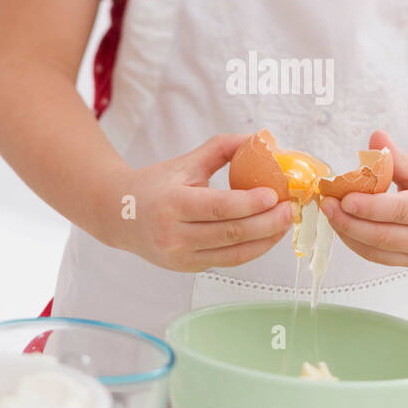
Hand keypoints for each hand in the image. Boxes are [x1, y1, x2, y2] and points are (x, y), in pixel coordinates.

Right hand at [108, 134, 292, 271]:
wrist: (119, 216)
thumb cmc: (155, 185)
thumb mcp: (185, 162)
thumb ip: (222, 148)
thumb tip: (259, 139)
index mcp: (172, 204)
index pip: (217, 207)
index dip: (248, 204)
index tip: (273, 195)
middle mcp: (174, 235)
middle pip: (230, 233)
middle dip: (266, 224)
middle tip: (288, 210)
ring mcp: (181, 256)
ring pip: (233, 254)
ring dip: (265, 240)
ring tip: (284, 223)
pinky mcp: (188, 268)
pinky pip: (227, 261)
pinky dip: (252, 250)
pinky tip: (267, 236)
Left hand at [319, 131, 407, 269]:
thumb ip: (399, 159)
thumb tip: (375, 137)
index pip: (400, 211)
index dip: (369, 208)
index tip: (343, 198)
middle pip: (384, 236)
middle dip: (349, 223)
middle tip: (327, 205)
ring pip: (377, 252)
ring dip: (349, 234)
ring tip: (330, 213)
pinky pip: (380, 257)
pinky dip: (358, 242)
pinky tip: (345, 224)